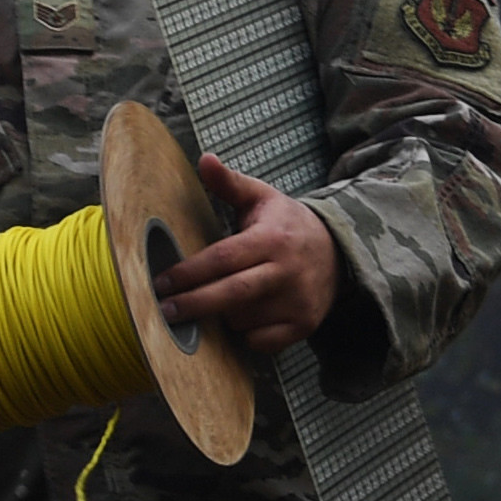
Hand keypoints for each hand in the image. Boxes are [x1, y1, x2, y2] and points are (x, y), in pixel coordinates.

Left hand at [152, 153, 339, 354]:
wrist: (338, 252)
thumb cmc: (286, 225)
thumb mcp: (261, 198)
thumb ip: (229, 183)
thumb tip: (204, 159)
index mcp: (272, 239)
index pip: (223, 259)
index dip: (189, 273)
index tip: (162, 282)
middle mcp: (287, 271)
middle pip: (231, 295)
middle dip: (193, 305)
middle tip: (165, 311)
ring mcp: (297, 301)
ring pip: (241, 319)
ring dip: (221, 315)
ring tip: (218, 301)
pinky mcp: (303, 325)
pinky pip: (259, 341)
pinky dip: (244, 333)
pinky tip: (243, 316)